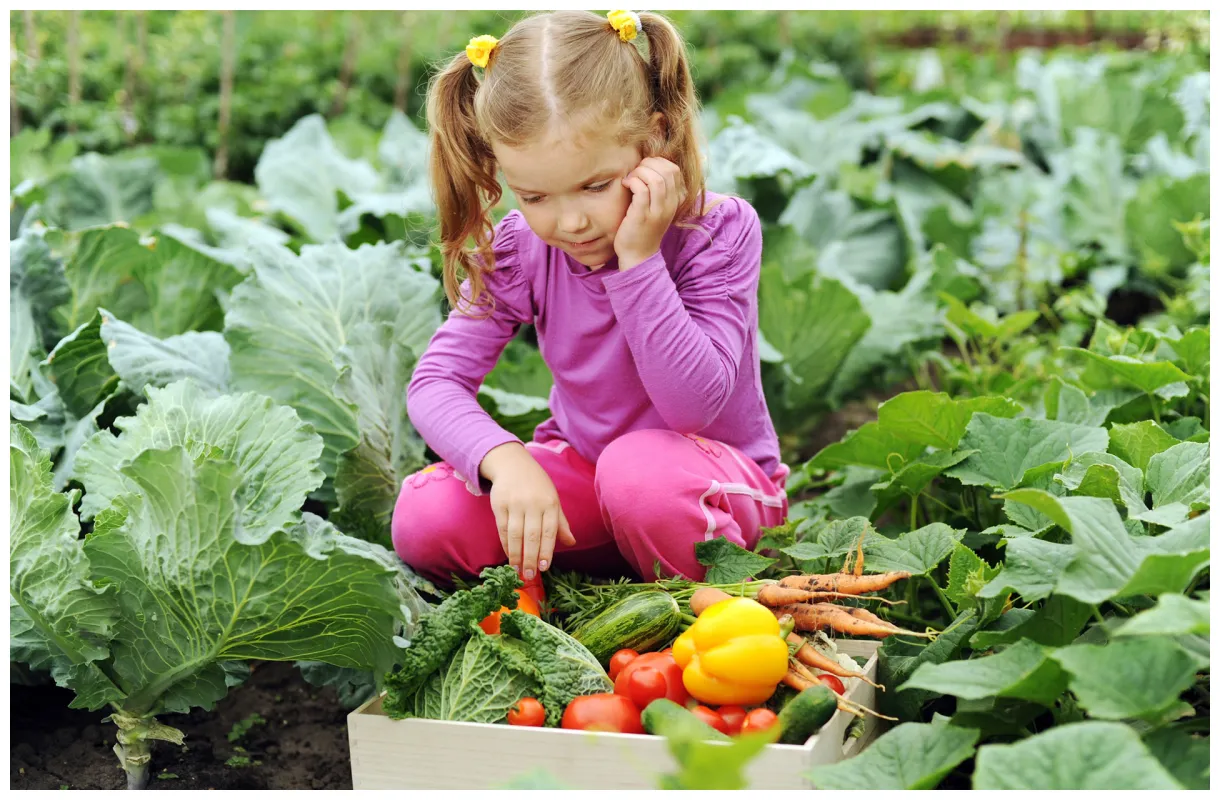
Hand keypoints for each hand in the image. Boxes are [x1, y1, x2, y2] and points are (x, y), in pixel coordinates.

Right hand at [481, 444, 575, 578]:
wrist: (512, 463)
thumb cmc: (537, 485)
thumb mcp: (553, 499)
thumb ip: (560, 523)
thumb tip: (571, 543)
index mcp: (550, 503)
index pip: (550, 531)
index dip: (546, 550)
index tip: (544, 567)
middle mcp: (533, 503)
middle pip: (532, 535)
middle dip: (531, 557)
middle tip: (530, 575)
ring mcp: (515, 503)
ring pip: (515, 534)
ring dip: (516, 554)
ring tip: (517, 570)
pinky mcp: (500, 504)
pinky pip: (502, 528)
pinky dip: (505, 544)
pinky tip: (509, 555)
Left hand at [614, 156, 685, 269]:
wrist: (638, 256)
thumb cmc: (642, 228)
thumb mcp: (656, 208)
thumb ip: (657, 190)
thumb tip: (647, 165)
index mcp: (675, 200)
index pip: (674, 170)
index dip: (657, 162)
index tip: (643, 169)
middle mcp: (670, 205)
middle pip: (667, 171)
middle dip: (647, 164)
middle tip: (635, 173)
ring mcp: (657, 211)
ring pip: (655, 179)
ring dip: (639, 172)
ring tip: (630, 179)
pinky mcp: (642, 216)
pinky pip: (641, 190)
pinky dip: (632, 182)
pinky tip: (625, 185)